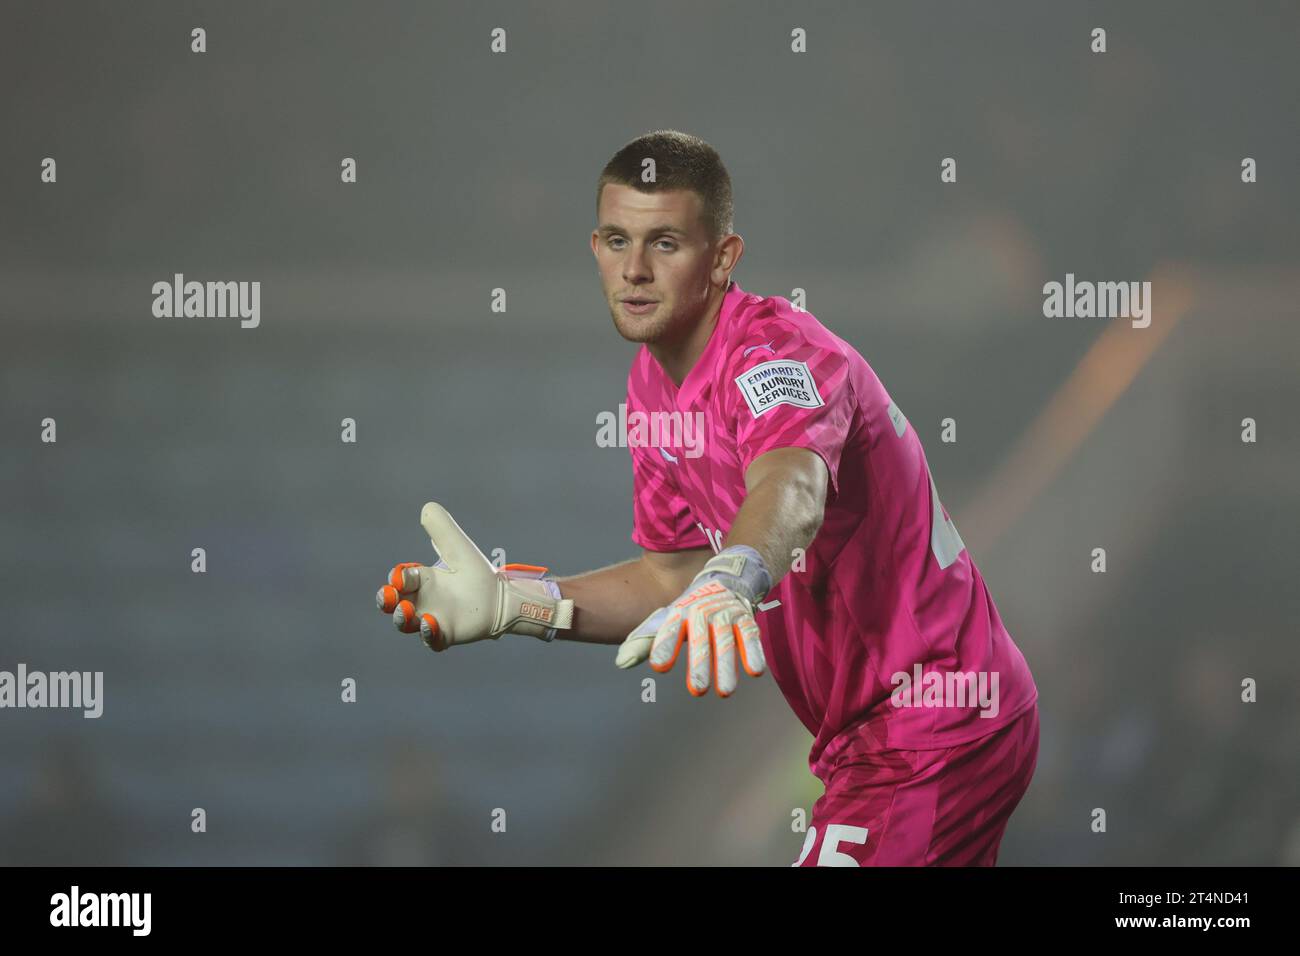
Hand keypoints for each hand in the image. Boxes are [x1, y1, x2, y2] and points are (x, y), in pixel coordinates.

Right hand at [374, 502, 572, 650]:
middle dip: (386, 601)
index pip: (400, 579)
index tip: (400, 576)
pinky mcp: (446, 634)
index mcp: (421, 580)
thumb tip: (427, 507)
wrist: (501, 597)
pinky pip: (432, 639)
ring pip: (407, 624)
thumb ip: (443, 529)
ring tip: (406, 611)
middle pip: (393, 604)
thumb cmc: (476, 573)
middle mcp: (421, 601)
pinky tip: (431, 624)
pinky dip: (429, 634)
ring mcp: (432, 619)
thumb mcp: (458, 548)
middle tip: (388, 596)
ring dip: (402, 619)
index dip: (397, 578)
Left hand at [615, 546, 770, 696]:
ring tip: (724, 691)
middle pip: (701, 639)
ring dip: (726, 666)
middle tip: (697, 690)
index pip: (670, 630)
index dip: (665, 646)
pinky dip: (753, 652)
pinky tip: (754, 671)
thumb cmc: (692, 609)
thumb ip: (645, 642)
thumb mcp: (668, 620)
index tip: (659, 666)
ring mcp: (725, 615)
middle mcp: (702, 612)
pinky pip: (749, 635)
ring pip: (726, 641)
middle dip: (700, 664)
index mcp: (680, 613)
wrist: (727, 578)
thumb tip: (621, 663)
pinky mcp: (745, 619)